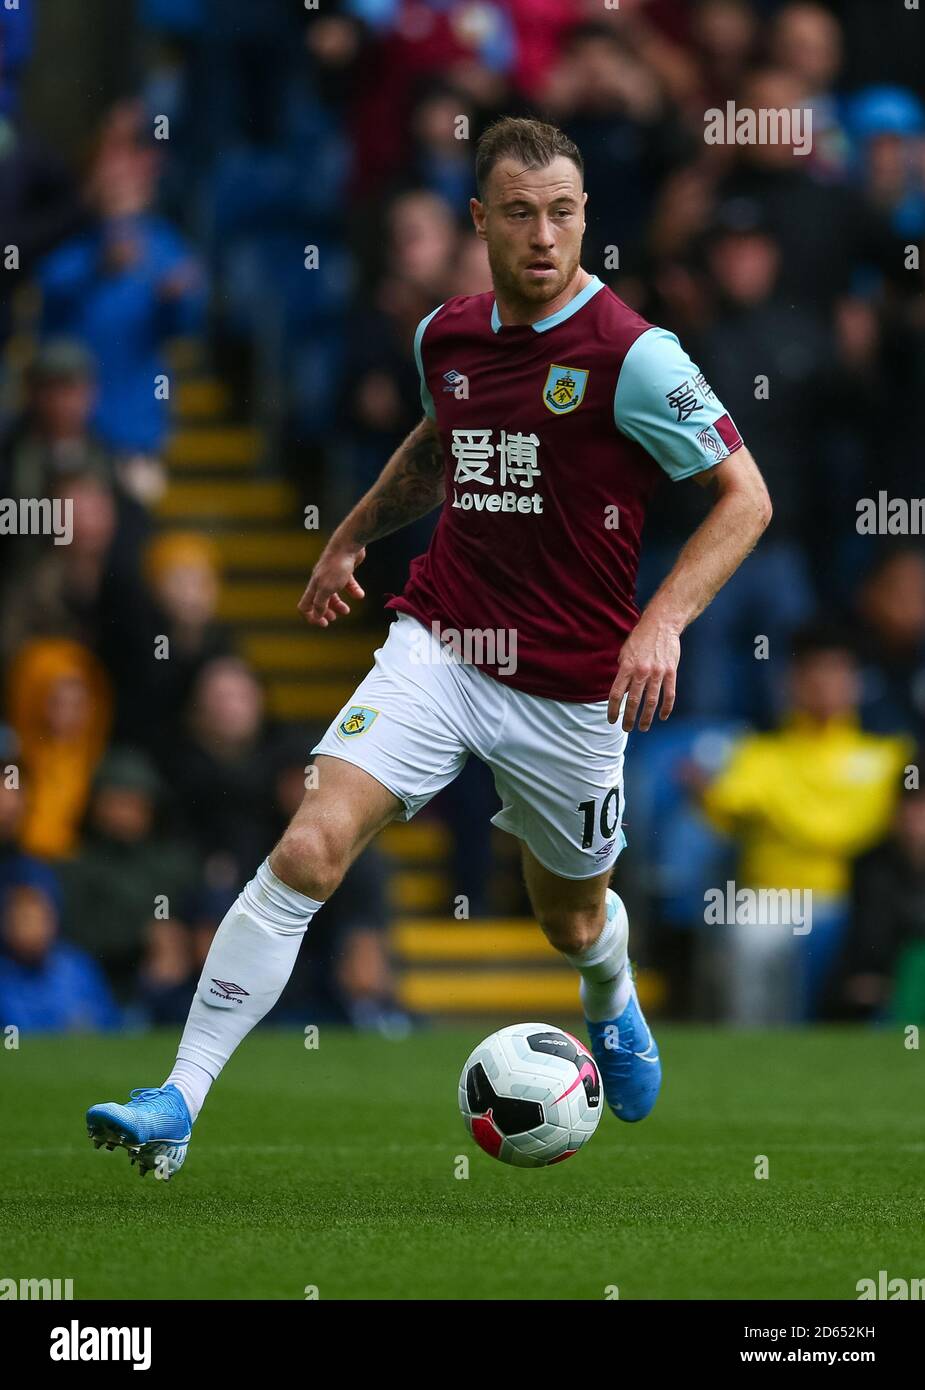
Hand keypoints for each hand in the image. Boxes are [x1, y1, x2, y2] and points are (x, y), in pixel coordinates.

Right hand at [298, 542, 365, 626]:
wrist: (348, 545)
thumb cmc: (336, 566)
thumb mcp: (327, 589)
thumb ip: (321, 603)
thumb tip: (317, 616)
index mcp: (314, 586)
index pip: (305, 605)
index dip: (311, 617)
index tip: (323, 623)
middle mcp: (321, 581)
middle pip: (318, 600)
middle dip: (325, 611)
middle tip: (333, 619)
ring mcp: (333, 575)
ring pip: (332, 593)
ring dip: (339, 604)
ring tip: (347, 611)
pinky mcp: (345, 570)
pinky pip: (348, 584)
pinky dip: (353, 591)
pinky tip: (360, 595)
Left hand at [607, 615, 679, 730]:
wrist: (661, 624)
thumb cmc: (640, 638)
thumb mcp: (625, 652)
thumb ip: (623, 672)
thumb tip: (621, 690)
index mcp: (627, 667)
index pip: (616, 694)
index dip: (613, 709)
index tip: (612, 720)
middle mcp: (641, 672)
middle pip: (633, 702)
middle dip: (629, 718)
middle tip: (626, 729)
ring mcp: (657, 673)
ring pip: (651, 702)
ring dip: (646, 718)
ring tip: (642, 728)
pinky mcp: (671, 672)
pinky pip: (669, 695)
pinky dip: (666, 708)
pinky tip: (662, 717)